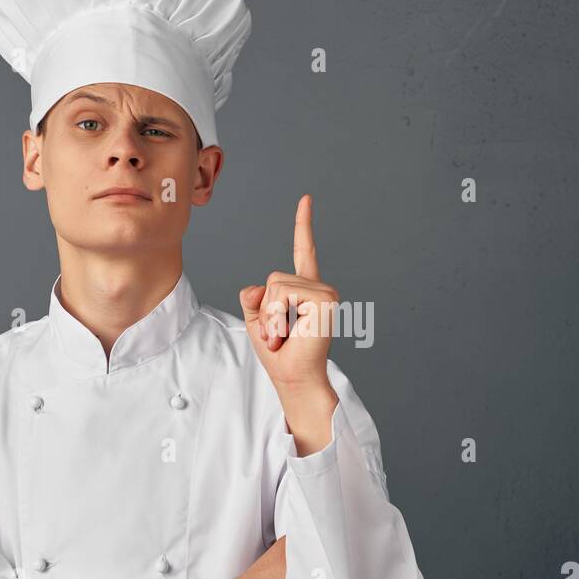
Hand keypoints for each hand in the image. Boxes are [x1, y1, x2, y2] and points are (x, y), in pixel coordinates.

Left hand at [238, 194, 338, 391]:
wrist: (294, 378)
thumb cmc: (280, 356)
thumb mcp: (256, 321)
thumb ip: (253, 298)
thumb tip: (258, 288)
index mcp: (306, 290)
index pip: (304, 251)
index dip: (303, 226)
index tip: (306, 200)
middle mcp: (319, 287)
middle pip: (273, 277)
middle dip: (265, 309)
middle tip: (276, 335)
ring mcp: (325, 292)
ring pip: (275, 285)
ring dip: (269, 316)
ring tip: (282, 336)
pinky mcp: (324, 299)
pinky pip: (283, 293)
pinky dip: (277, 316)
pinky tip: (288, 333)